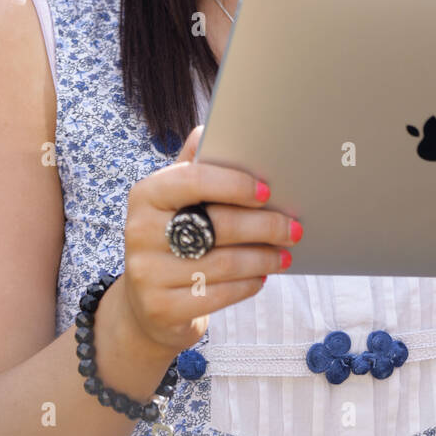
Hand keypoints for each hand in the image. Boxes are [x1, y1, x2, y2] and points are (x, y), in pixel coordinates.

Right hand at [120, 124, 302, 353]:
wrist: (145, 304)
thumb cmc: (173, 238)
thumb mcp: (176, 200)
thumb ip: (194, 166)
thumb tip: (217, 128)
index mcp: (146, 194)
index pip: (194, 179)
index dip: (235, 183)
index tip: (269, 190)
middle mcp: (140, 231)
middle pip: (217, 224)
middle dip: (265, 225)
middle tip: (295, 227)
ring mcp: (147, 273)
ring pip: (224, 263)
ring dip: (264, 258)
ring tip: (286, 253)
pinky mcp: (161, 308)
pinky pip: (219, 294)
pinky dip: (249, 284)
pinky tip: (263, 276)